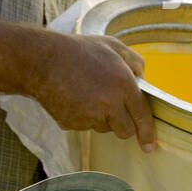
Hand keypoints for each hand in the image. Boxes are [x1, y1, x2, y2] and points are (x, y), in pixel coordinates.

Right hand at [33, 32, 156, 150]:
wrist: (42, 60)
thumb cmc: (78, 50)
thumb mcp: (112, 45)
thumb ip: (134, 62)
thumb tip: (143, 79)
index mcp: (123, 84)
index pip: (142, 116)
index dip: (148, 133)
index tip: (149, 145)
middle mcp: (108, 104)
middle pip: (124, 131)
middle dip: (123, 125)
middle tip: (114, 109)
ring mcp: (89, 116)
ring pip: (103, 128)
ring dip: (101, 117)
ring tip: (88, 93)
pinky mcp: (72, 124)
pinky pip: (84, 126)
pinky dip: (83, 116)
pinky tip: (74, 97)